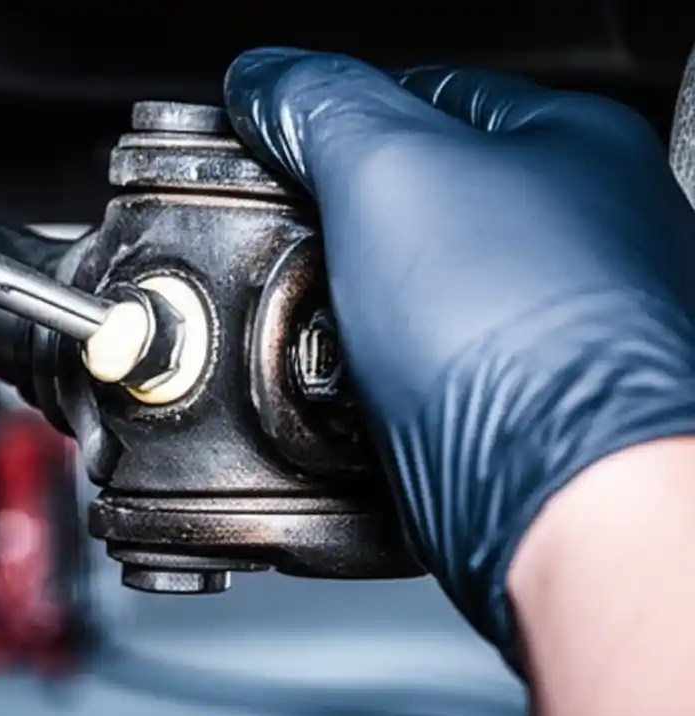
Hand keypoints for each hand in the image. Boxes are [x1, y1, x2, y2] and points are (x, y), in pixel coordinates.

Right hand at [224, 49, 694, 664]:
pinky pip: (417, 378)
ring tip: (320, 340)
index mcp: (567, 149)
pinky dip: (374, 388)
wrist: (569, 510)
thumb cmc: (522, 342)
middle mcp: (575, 237)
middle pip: (410, 209)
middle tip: (287, 263)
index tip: (272, 156)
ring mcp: (550, 329)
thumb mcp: (388, 172)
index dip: (331, 124)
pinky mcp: (519, 411)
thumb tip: (266, 79)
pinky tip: (357, 399)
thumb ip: (318, 107)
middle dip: (333, 240)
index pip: (421, 98)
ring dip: (347, 323)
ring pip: (407, 302)